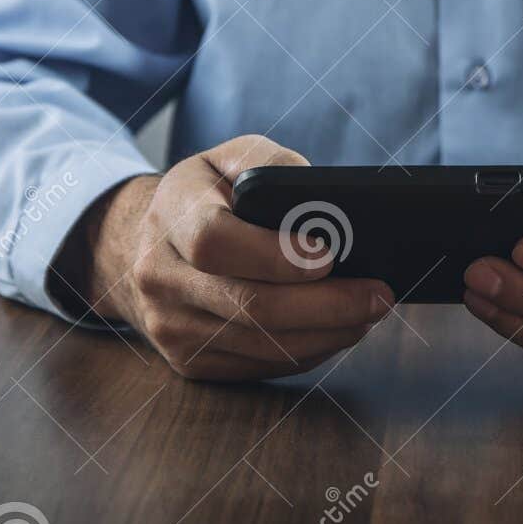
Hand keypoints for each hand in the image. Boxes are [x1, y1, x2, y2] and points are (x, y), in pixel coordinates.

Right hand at [69, 135, 393, 380]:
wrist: (144, 246)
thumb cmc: (207, 195)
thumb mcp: (230, 159)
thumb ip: (271, 164)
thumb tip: (324, 202)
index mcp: (171, 215)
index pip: (214, 242)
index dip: (274, 255)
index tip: (328, 256)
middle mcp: (160, 276)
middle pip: (248, 304)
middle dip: (325, 304)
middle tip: (378, 295)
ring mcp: (170, 325)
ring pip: (259, 343)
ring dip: (326, 334)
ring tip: (368, 315)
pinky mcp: (188, 361)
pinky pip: (257, 365)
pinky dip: (305, 352)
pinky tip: (335, 331)